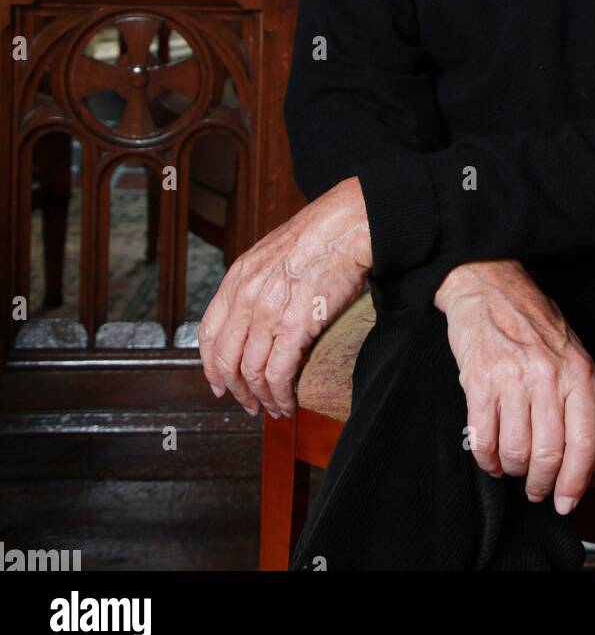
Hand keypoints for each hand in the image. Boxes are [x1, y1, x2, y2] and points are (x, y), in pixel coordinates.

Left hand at [198, 177, 371, 418]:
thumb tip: (259, 307)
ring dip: (261, 398)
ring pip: (251, 372)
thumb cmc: (319, 234)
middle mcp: (246, 298)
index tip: (219, 382)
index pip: (208, 333)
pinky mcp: (296, 328)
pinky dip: (280, 395)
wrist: (345, 226)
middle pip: (226, 359)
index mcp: (237, 278)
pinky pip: (278, 375)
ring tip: (274, 408)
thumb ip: (257, 280)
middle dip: (235, 390)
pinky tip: (288, 402)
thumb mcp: (271, 252)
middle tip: (248, 404)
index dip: (211, 365)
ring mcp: (268, 314)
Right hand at [434, 260, 594, 514]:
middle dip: (542, 484)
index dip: (576, 482)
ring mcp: (512, 378)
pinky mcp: (479, 380)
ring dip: (513, 469)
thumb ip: (584, 409)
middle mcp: (548, 376)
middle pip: (549, 453)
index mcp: (578, 372)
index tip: (566, 502)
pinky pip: (483, 437)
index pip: (585, 441)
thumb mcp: (573, 357)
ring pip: (516, 450)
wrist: (489, 286)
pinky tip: (490, 457)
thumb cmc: (532, 321)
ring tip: (512, 467)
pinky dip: (486, 458)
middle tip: (536, 490)